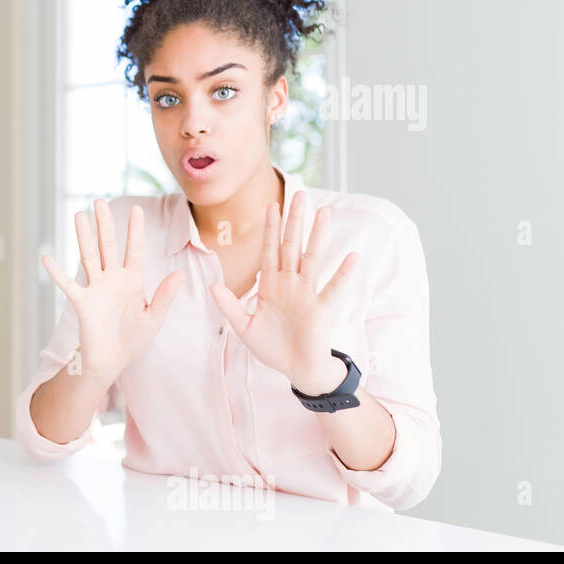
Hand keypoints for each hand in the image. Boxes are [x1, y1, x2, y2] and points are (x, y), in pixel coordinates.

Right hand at [41, 199, 185, 386]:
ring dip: (83, 236)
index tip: (136, 209)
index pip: (134, 250)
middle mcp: (112, 280)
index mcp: (132, 281)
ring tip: (78, 215)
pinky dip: (57, 272)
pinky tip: (47, 258)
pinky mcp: (82, 302)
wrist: (112, 360)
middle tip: (99, 202)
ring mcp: (96, 288)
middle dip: (104, 224)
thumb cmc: (134, 339)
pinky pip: (68, 284)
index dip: (135, 230)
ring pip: (89, 256)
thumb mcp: (155, 317)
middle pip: (107, 246)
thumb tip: (180, 273)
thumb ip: (165, 295)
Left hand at [208, 191, 359, 395]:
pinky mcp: (320, 310)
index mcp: (270, 285)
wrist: (295, 369)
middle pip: (291, 246)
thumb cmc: (271, 347)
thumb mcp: (243, 326)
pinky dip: (342, 273)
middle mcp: (289, 284)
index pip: (269, 250)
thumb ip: (228, 305)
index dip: (270, 228)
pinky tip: (352, 256)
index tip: (271, 204)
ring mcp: (306, 294)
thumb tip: (211, 285)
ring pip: (312, 259)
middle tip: (300, 194)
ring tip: (323, 212)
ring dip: (318, 236)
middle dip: (294, 221)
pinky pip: (332, 289)